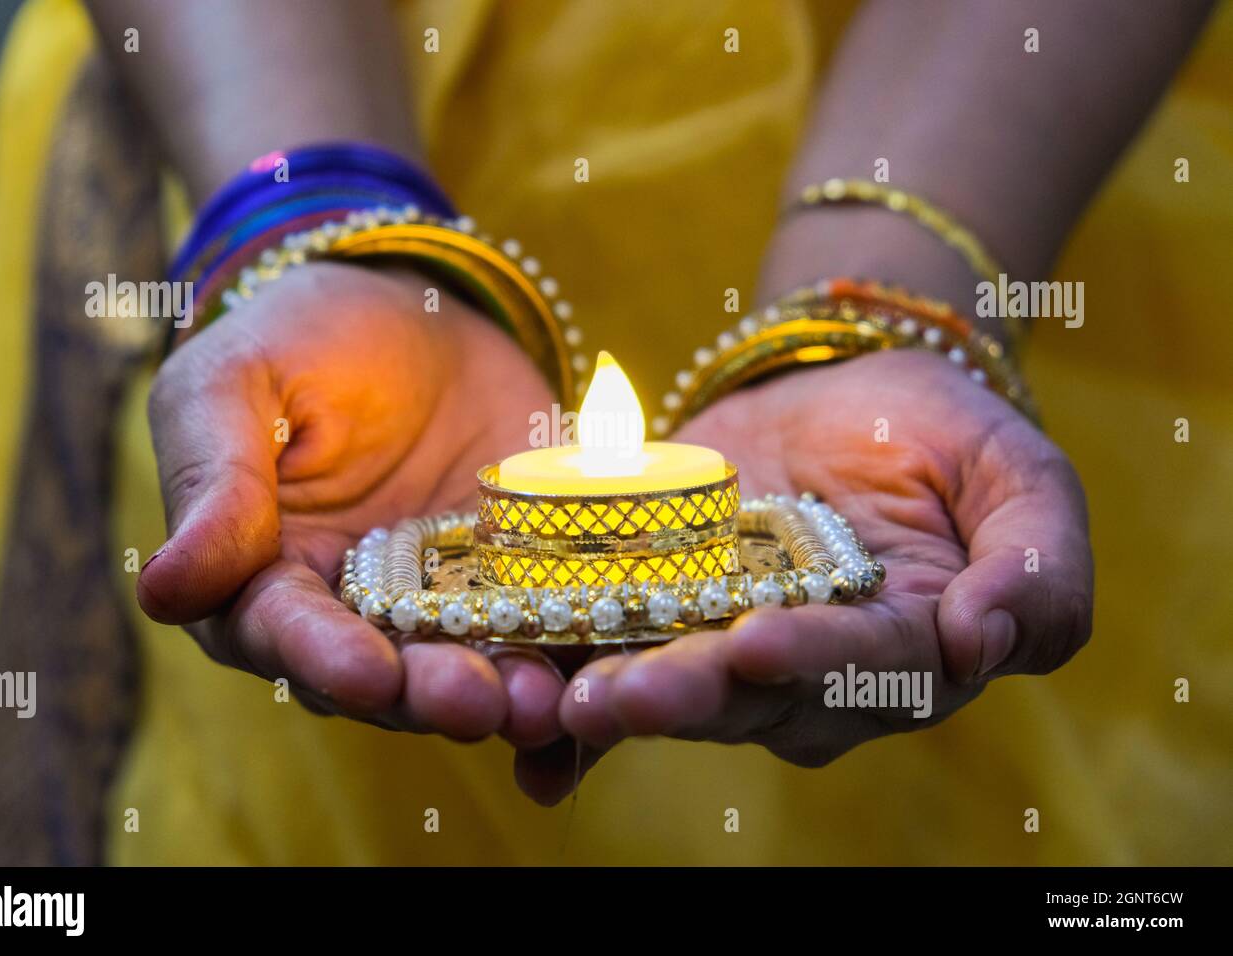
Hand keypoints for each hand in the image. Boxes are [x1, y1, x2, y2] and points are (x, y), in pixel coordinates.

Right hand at [138, 261, 564, 746]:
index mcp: (264, 576)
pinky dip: (562, 651)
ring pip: (463, 664)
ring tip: (541, 701)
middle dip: (426, 693)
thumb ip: (213, 480)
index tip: (366, 674)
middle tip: (474, 701)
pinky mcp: (512, 583)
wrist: (418, 310)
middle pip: (382, 674)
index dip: (323, 657)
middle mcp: (350, 611)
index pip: (282, 632)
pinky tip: (591, 667)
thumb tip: (164, 591)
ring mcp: (439, 604)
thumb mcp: (238, 382)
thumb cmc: (304, 337)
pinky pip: (537, 625)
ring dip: (501, 692)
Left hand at [524, 348, 1091, 802]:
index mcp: (898, 654)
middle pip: (740, 695)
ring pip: (662, 681)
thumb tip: (983, 640)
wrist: (846, 388)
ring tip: (550, 696)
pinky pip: (604, 648)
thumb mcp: (1022, 477)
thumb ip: (1036, 566)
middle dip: (678, 695)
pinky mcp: (651, 606)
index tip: (762, 644)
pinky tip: (515, 705)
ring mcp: (716, 644)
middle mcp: (800, 673)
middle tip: (615, 695)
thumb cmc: (947, 436)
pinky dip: (559, 677)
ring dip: (604, 694)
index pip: (860, 668)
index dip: (813, 660)